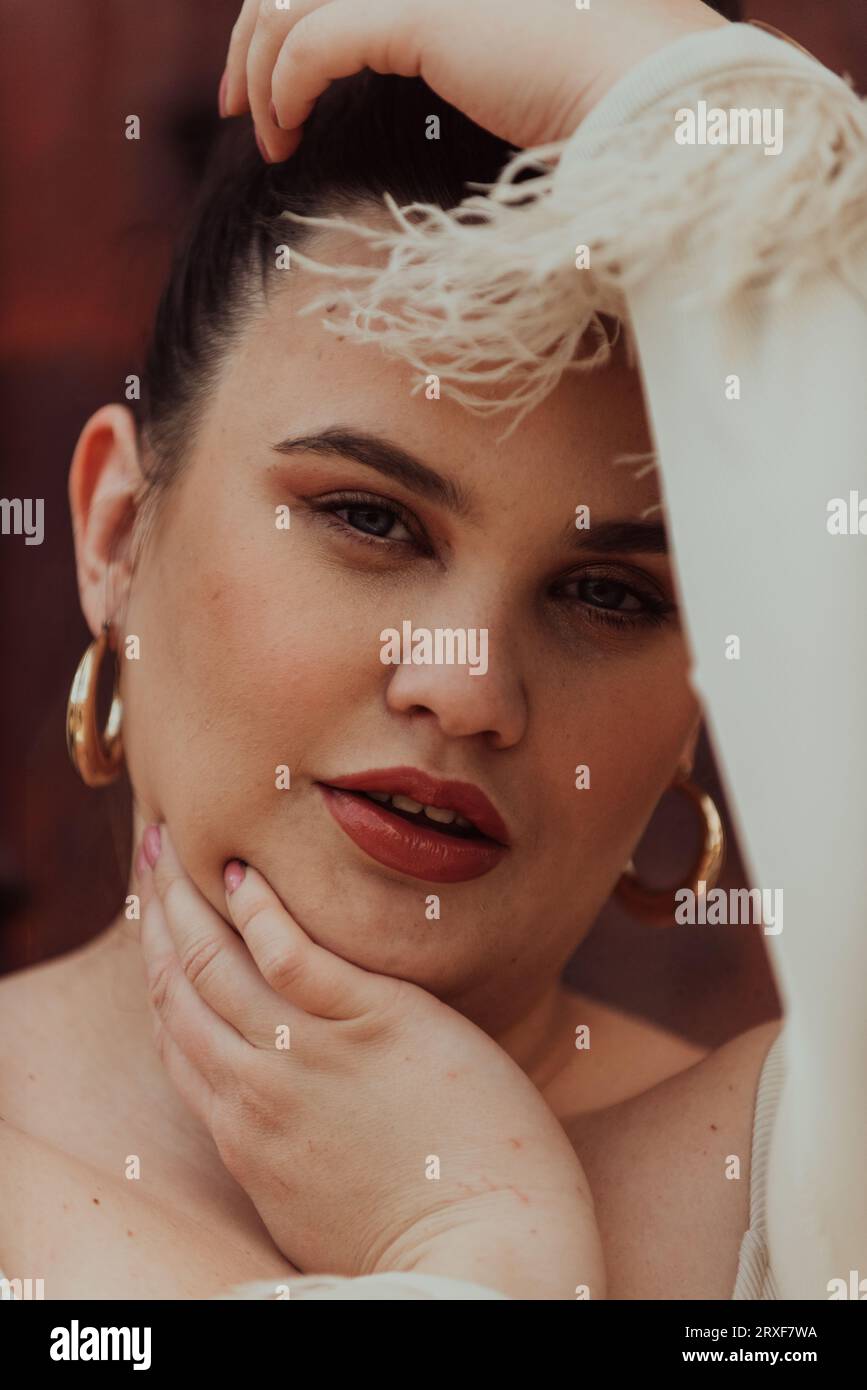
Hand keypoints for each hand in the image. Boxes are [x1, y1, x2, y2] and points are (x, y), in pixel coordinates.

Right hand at [137, 823, 602, 1298]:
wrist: (485, 1254)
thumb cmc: (419, 1233)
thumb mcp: (316, 1203)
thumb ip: (286, 1147)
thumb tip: (282, 1110)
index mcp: (244, 1138)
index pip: (179, 1041)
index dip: (159, 977)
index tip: (155, 930)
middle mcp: (257, 1092)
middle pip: (182, 991)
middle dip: (159, 919)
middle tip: (153, 859)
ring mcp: (310, 1057)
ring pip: (218, 964)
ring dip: (187, 898)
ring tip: (176, 845)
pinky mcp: (374, 1023)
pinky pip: (295, 955)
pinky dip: (260, 910)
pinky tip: (245, 872)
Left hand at [221, 0, 727, 162]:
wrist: (654, 102)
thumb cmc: (611, 101)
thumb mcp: (528, 59)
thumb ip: (471, 42)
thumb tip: (442, 57)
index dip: (291, 14)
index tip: (271, 78)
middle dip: (254, 34)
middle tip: (241, 103)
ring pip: (291, 0)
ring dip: (260, 68)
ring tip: (263, 133)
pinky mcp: (417, 8)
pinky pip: (310, 43)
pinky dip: (283, 88)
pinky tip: (283, 136)